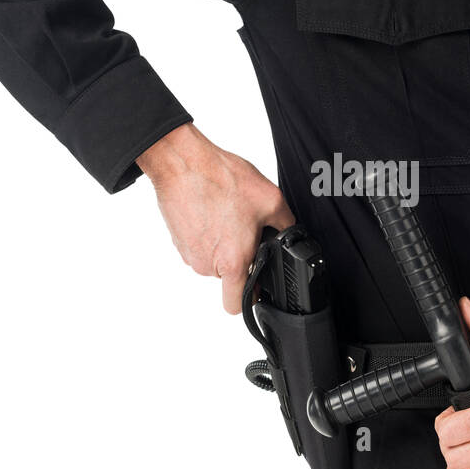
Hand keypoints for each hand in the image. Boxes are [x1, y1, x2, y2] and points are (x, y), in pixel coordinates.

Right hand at [137, 123, 293, 314]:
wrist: (182, 163)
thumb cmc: (221, 179)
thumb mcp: (271, 199)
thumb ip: (287, 225)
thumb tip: (292, 234)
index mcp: (232, 261)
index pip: (237, 305)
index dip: (250, 297)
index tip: (256, 283)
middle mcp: (207, 264)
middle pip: (229, 277)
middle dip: (240, 258)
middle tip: (245, 230)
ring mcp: (189, 254)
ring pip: (213, 261)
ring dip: (223, 245)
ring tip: (228, 215)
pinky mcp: (178, 242)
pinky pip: (199, 248)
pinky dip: (207, 235)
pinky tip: (214, 211)